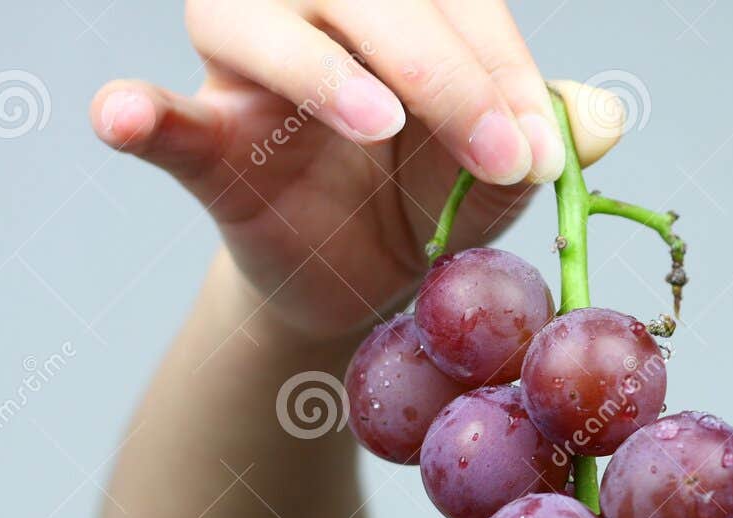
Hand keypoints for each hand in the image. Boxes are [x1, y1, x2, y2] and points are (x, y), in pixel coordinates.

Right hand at [90, 0, 622, 337]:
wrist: (371, 274)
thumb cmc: (435, 193)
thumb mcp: (503, 170)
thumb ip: (547, 135)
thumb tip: (607, 115)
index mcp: (402, 3)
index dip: (503, 65)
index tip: (545, 146)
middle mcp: (315, 7)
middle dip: (443, 73)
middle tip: (502, 157)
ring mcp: (249, 69)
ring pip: (256, 24)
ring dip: (318, 70)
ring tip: (377, 124)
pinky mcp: (208, 143)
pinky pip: (161, 118)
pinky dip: (138, 116)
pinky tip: (125, 118)